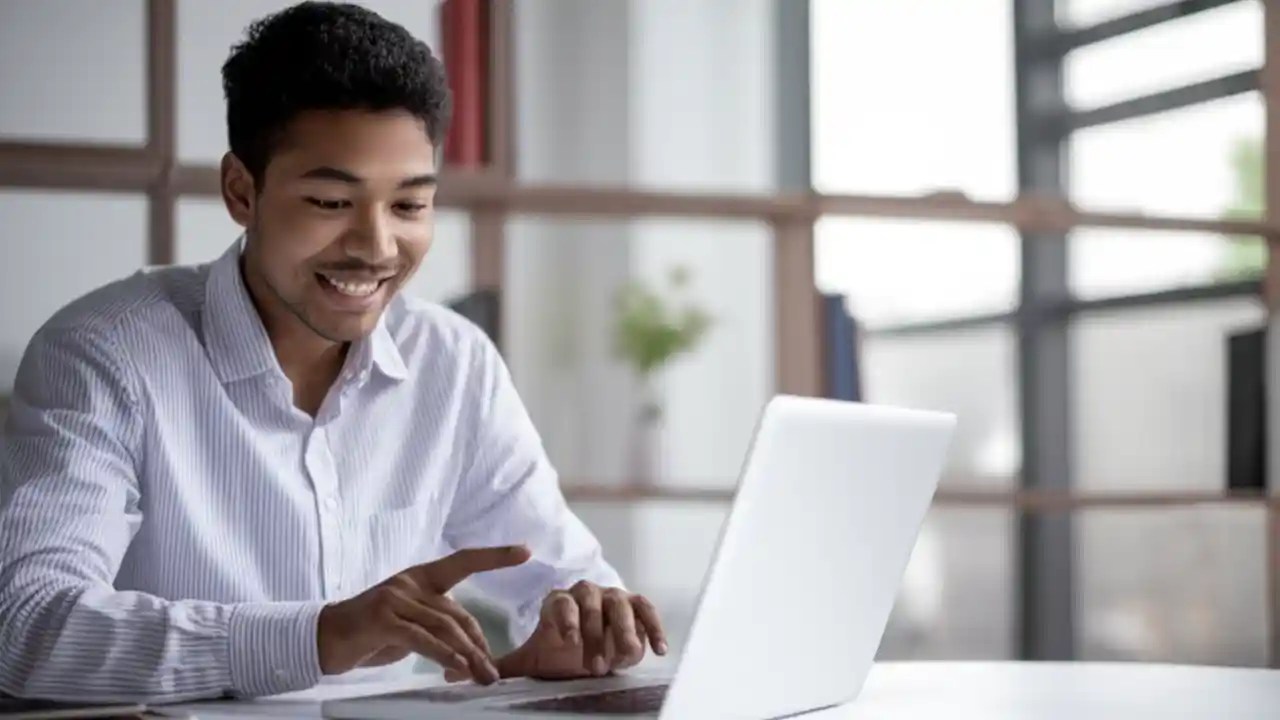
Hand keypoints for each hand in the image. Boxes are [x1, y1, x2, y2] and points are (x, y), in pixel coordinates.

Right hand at [317, 545, 530, 684]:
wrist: (324, 638)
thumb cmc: (370, 633)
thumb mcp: (408, 624)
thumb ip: (435, 626)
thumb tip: (467, 650)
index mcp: (420, 578)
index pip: (463, 561)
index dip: (494, 556)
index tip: (525, 551)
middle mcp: (410, 583)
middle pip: (458, 613)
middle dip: (479, 645)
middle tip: (492, 672)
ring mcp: (395, 599)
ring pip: (444, 627)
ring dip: (467, 656)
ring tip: (482, 677)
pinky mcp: (383, 620)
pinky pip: (421, 639)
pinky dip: (442, 655)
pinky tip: (456, 669)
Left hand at [448, 581, 667, 681]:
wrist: (590, 647)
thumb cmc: (559, 652)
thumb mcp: (532, 660)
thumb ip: (499, 666)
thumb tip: (450, 677)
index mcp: (558, 600)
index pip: (560, 602)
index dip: (565, 619)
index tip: (566, 641)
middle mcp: (586, 592)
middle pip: (591, 602)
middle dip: (594, 633)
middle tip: (595, 666)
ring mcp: (613, 596)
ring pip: (621, 604)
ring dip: (624, 631)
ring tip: (624, 658)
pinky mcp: (637, 606)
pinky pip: (647, 610)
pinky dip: (655, 627)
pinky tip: (660, 650)